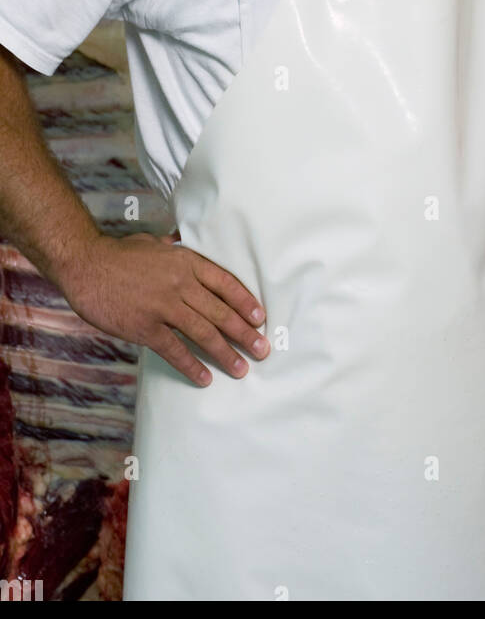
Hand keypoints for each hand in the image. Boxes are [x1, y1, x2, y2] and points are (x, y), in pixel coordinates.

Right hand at [61, 232, 269, 385]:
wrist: (86, 265)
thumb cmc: (119, 253)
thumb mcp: (155, 243)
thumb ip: (175, 247)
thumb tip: (186, 240)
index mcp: (187, 262)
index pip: (226, 284)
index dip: (246, 302)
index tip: (261, 318)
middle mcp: (181, 285)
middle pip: (221, 312)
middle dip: (245, 334)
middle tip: (263, 349)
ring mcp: (164, 307)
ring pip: (204, 333)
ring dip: (226, 353)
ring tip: (242, 368)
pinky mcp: (145, 327)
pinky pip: (175, 350)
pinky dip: (192, 365)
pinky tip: (205, 378)